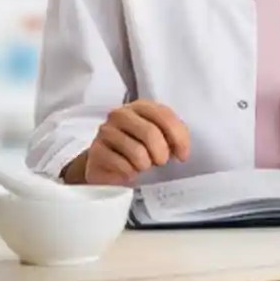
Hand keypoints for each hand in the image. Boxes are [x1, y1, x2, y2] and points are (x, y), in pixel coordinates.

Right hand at [67, 100, 190, 184]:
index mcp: (140, 107)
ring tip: (142, 166)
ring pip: (137, 152)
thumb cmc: (138, 149)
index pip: (164, 115)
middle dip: (161, 154)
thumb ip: (173, 136)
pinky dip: (131, 174)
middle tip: (159, 162)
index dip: (179, 138)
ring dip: (145, 165)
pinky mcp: (97, 151)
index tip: (182, 156)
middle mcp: (121, 114)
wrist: (107, 165)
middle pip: (150, 133)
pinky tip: (128, 171)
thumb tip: (181, 150)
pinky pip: (123, 166)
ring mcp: (106, 131)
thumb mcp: (159, 139)